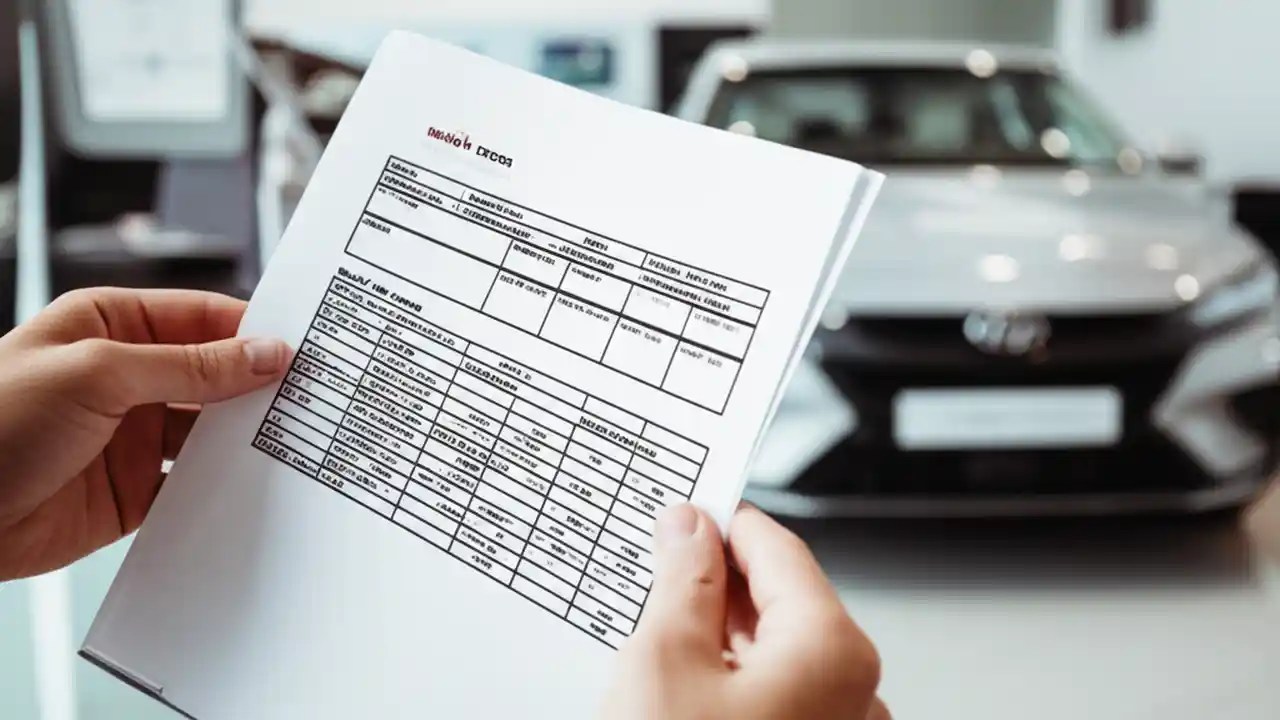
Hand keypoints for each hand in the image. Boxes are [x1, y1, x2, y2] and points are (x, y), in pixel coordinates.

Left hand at [0, 288, 289, 579]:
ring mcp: (131, 435)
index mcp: (111, 326)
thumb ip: (189, 366)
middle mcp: (127, 377)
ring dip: (246, 438)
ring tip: (293, 442)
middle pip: (215, 376)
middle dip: (260, 386)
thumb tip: (262, 354)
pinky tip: (252, 486)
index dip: (254, 332)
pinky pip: (195, 485)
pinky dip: (225, 487)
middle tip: (312, 395)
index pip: (203, 318)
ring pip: (211, 432)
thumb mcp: (97, 373)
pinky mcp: (133, 490)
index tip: (304, 348)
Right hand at [603, 504, 888, 719]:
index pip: (778, 549)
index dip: (720, 522)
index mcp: (833, 652)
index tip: (682, 512)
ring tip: (656, 641)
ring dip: (718, 637)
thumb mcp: (666, 663)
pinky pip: (774, 694)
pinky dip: (730, 680)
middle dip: (714, 584)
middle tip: (655, 572)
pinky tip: (679, 687)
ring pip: (774, 653)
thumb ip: (682, 581)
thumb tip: (689, 530)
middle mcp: (854, 691)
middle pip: (780, 602)